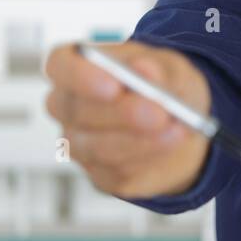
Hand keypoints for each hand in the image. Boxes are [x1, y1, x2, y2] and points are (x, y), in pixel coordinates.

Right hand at [43, 39, 211, 198]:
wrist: (179, 122)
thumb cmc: (164, 85)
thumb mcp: (170, 67)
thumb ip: (158, 68)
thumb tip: (144, 69)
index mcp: (75, 66)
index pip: (61, 66)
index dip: (81, 76)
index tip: (113, 85)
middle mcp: (67, 105)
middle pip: (77, 111)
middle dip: (121, 114)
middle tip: (158, 113)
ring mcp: (79, 143)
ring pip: (99, 147)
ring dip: (142, 140)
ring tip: (177, 129)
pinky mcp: (100, 174)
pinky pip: (118, 171)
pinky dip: (149, 157)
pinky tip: (171, 143)